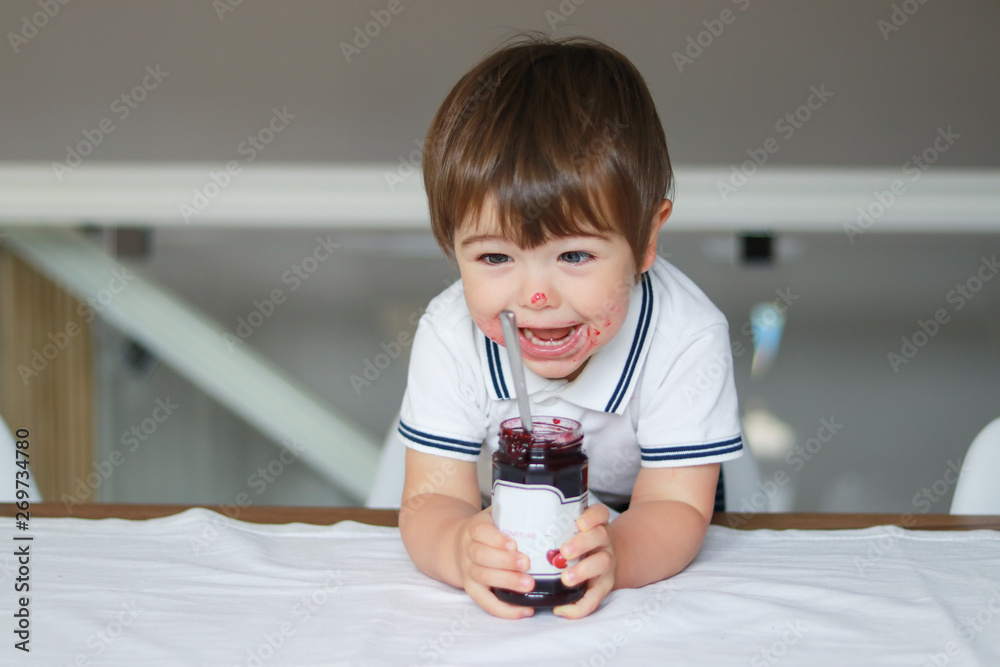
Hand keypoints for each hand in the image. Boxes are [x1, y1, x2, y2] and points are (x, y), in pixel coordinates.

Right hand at [458, 508, 535, 618]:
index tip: (513, 543)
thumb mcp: (495, 516)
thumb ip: (514, 512)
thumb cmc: (489, 530)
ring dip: (507, 582)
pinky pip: (486, 602)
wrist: (458, 546)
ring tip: (529, 585)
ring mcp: (469, 571)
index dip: (495, 538)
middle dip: (505, 561)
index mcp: (474, 528)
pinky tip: (525, 610)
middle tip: (527, 564)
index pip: (480, 531)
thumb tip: (547, 508)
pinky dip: (505, 609)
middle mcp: (468, 549)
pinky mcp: (473, 590)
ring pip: (483, 577)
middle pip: (481, 556)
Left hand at [552, 503, 614, 618]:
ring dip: (583, 571)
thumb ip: (553, 528)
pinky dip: (579, 606)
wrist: (599, 563)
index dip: (592, 517)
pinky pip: (595, 597)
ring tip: (565, 578)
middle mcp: (604, 542)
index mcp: (595, 524)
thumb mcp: (570, 530)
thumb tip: (517, 528)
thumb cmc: (574, 543)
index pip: (600, 513)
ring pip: (601, 563)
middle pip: (600, 536)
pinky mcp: (603, 586)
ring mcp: (606, 563)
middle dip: (582, 544)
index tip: (580, 523)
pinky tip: (562, 609)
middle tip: (564, 552)